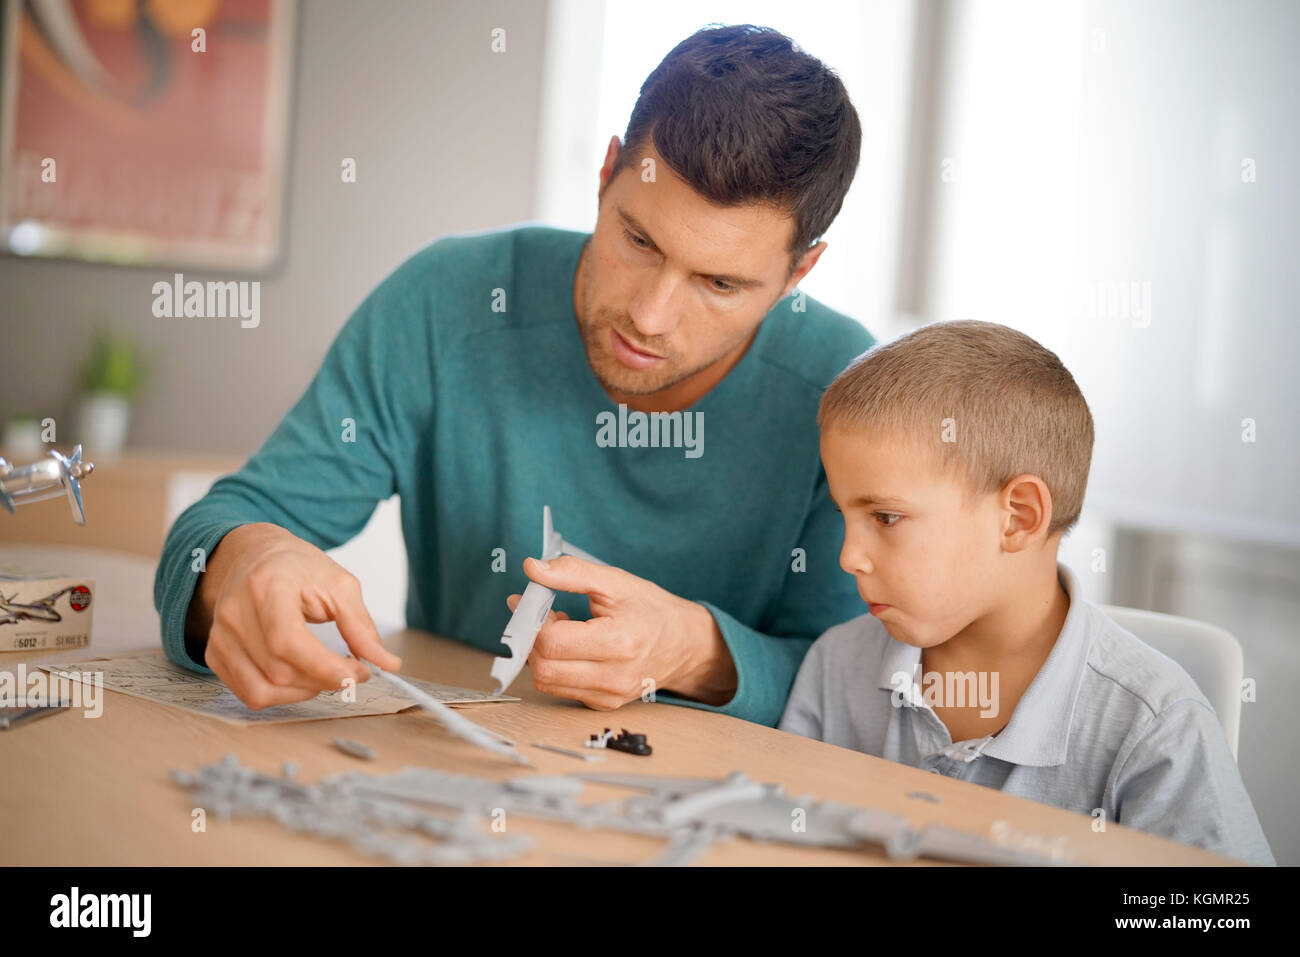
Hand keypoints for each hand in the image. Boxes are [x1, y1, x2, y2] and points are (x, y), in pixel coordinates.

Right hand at [191, 523, 401, 708]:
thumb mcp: (339, 585)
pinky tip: (301, 676)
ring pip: (263, 690)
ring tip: (325, 672)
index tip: (358, 673)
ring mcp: (221, 636)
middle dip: (324, 680)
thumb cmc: (297, 568)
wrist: (252, 556)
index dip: (324, 667)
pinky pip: (249, 693)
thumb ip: (361, 626)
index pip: (286, 641)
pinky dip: (282, 695)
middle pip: (279, 671)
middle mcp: (235, 612)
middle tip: (352, 670)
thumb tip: (388, 663)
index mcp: (267, 586)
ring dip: (305, 691)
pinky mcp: (215, 654)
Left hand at [504, 555, 735, 709]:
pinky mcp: (604, 703)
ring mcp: (609, 695)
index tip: (526, 600)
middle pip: (543, 668)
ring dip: (540, 654)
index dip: (530, 620)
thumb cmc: (651, 609)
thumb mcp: (615, 581)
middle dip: (531, 638)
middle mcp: (614, 676)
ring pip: (547, 682)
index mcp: (618, 643)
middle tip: (539, 615)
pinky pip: (561, 689)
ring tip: (557, 629)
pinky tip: (570, 647)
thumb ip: (571, 572)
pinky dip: (555, 667)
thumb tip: (531, 568)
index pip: (552, 642)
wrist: (685, 643)